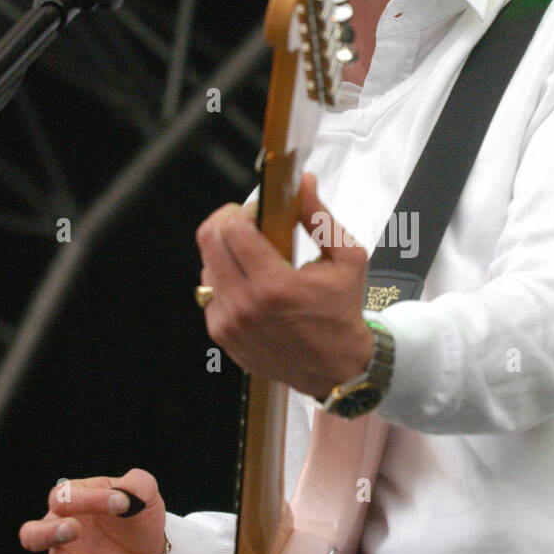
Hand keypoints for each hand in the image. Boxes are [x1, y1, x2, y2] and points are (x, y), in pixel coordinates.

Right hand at [18, 470, 166, 553]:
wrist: (153, 547)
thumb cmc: (138, 512)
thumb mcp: (144, 489)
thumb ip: (136, 483)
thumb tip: (122, 496)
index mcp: (73, 501)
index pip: (63, 498)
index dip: (87, 498)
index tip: (122, 503)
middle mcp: (62, 531)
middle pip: (31, 534)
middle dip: (48, 533)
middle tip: (74, 529)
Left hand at [196, 173, 373, 398]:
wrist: (337, 369)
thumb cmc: (342, 313)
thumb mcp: (347, 259)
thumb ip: (320, 218)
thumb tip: (303, 184)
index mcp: (275, 286)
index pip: (234, 229)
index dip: (244, 210)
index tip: (260, 211)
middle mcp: (245, 306)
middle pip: (209, 241)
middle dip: (227, 222)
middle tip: (248, 222)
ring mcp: (229, 322)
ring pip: (206, 266)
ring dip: (225, 252)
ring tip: (253, 256)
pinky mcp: (222, 334)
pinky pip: (209, 292)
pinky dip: (225, 279)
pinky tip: (250, 283)